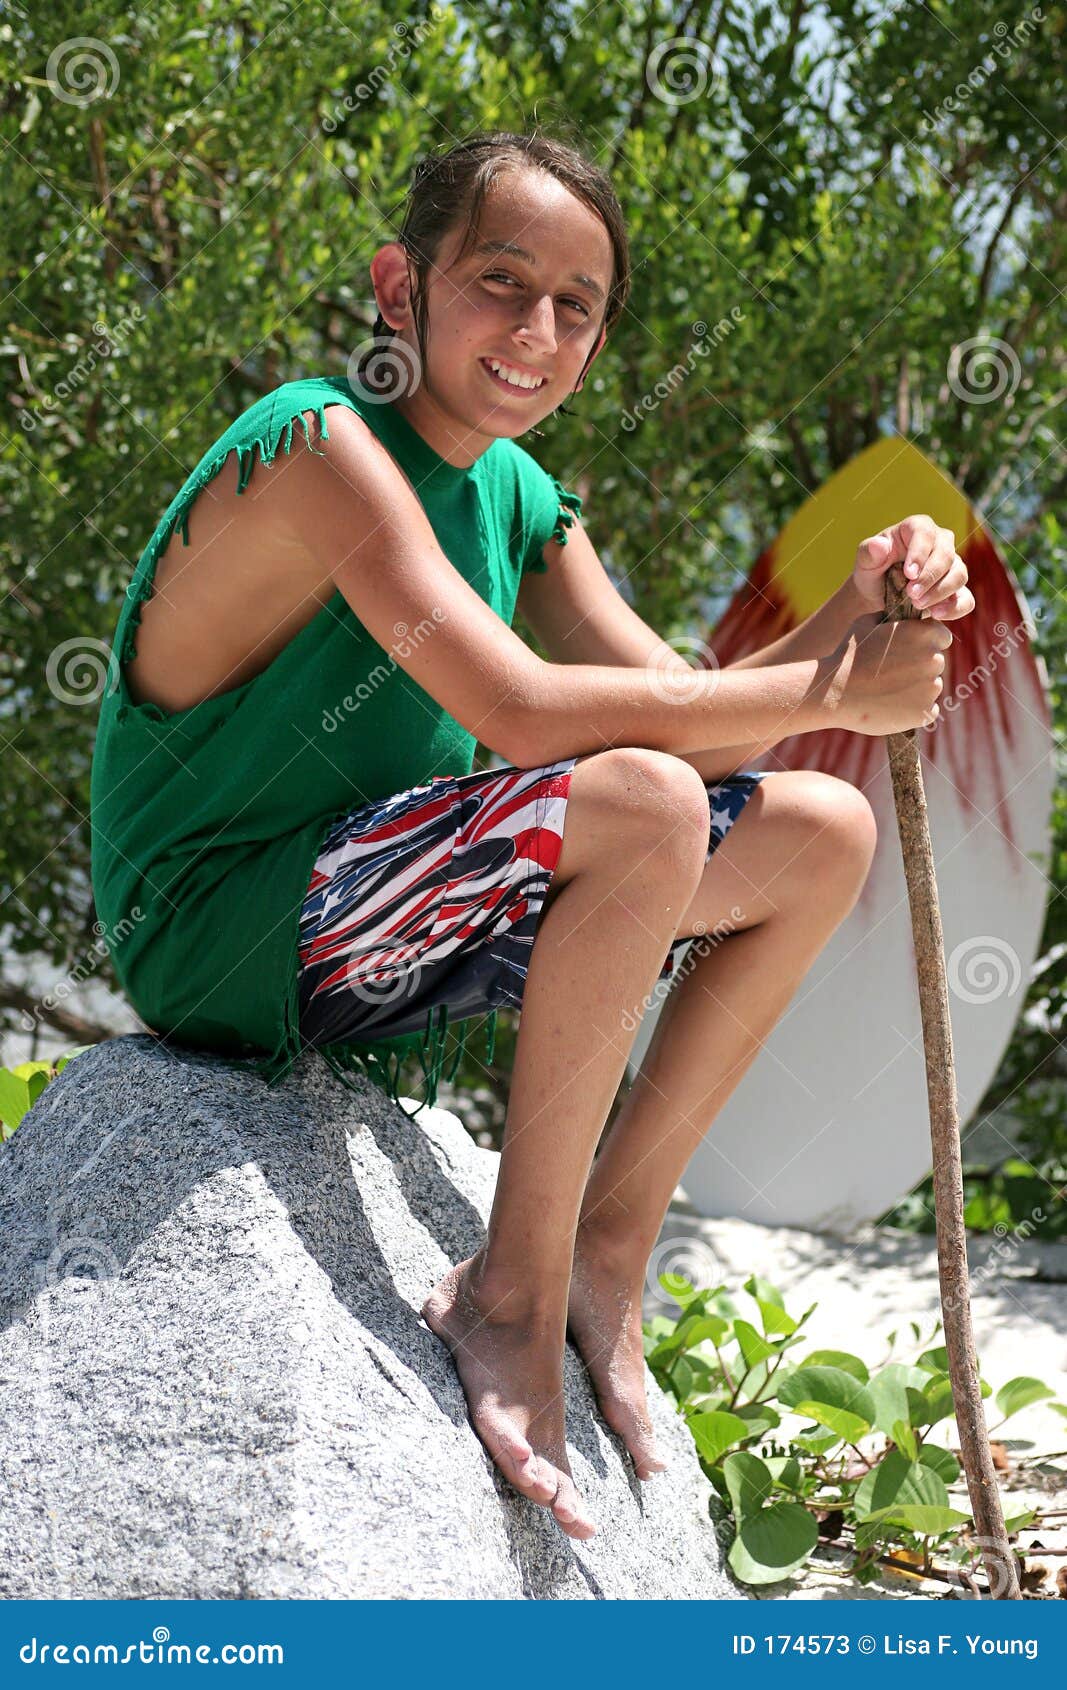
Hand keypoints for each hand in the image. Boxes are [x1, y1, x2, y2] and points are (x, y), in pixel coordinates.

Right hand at [818, 611, 952, 736]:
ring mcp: (931, 689)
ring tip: (885, 691)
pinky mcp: (925, 713)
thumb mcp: (867, 623)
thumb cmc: (848, 656)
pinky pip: (926, 711)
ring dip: (915, 689)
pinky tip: (889, 706)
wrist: (834, 692)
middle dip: (919, 667)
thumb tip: (900, 618)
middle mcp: (935, 659)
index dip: (925, 643)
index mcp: (925, 633)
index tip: (907, 651)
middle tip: (890, 673)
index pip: (941, 637)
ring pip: (930, 687)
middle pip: (935, 663)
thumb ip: (892, 620)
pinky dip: (912, 710)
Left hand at [851, 514, 974, 620]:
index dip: (919, 553)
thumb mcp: (864, 562)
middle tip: (911, 594)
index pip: (925, 533)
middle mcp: (940, 542)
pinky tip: (936, 614)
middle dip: (930, 576)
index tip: (908, 574)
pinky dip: (954, 608)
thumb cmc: (872, 572)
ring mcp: (952, 565)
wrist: (879, 596)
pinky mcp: (956, 589)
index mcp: (917, 528)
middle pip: (946, 554)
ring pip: (959, 575)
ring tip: (919, 605)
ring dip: (940, 592)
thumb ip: (868, 552)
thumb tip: (880, 545)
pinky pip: (966, 598)